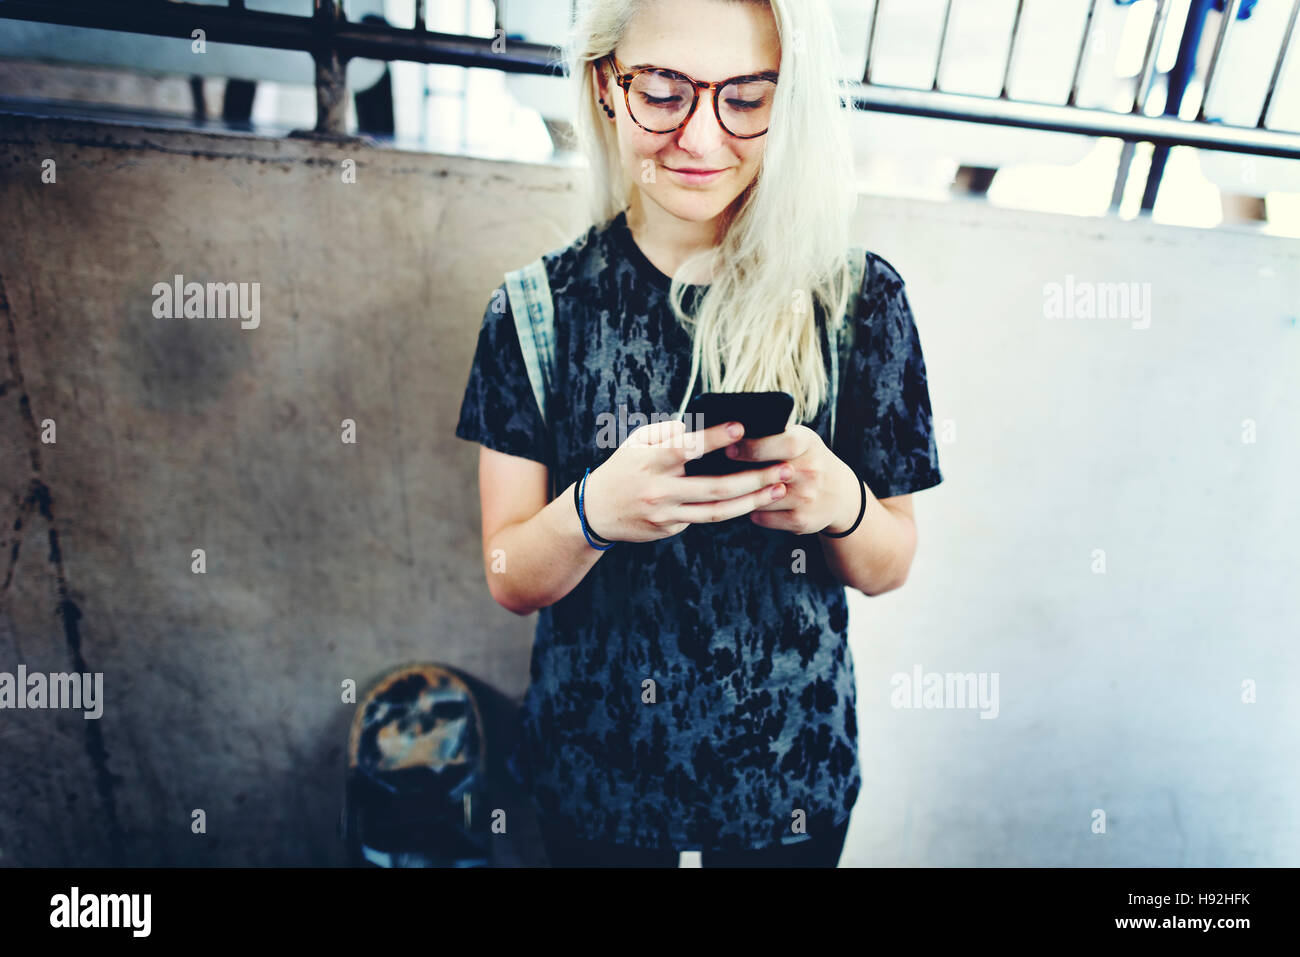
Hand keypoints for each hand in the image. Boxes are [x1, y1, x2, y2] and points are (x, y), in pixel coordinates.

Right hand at [580, 419, 791, 542]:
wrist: (595, 511)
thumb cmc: (623, 467)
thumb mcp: (637, 442)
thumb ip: (668, 432)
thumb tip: (702, 426)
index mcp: (650, 461)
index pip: (686, 448)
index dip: (715, 438)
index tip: (742, 427)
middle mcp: (658, 489)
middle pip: (714, 487)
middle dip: (754, 478)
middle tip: (784, 469)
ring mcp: (664, 514)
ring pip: (716, 511)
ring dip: (752, 500)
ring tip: (778, 489)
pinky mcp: (668, 530)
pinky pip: (702, 519)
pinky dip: (729, 509)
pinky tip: (753, 500)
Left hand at [729, 424, 859, 534]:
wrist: (841, 495)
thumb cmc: (808, 459)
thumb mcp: (801, 439)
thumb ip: (774, 434)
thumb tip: (730, 430)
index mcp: (808, 444)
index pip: (783, 443)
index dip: (753, 447)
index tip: (728, 448)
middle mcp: (811, 471)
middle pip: (766, 474)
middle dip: (739, 473)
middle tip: (716, 472)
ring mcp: (807, 497)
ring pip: (758, 499)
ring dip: (741, 495)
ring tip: (731, 488)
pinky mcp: (801, 520)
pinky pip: (761, 518)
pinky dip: (751, 511)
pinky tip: (751, 504)